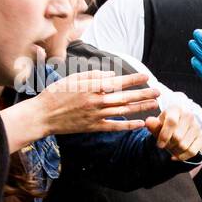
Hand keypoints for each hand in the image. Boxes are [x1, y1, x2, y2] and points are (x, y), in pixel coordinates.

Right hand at [35, 71, 160, 135]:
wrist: (43, 115)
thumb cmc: (56, 94)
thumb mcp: (73, 78)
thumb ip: (93, 75)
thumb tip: (111, 74)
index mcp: (92, 87)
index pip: (119, 82)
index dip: (134, 79)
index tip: (146, 76)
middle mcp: (97, 101)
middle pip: (126, 97)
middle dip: (144, 94)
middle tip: (158, 91)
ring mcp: (96, 115)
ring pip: (123, 111)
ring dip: (141, 108)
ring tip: (154, 104)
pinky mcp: (93, 127)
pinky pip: (115, 126)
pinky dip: (128, 125)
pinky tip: (139, 123)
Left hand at [144, 100, 201, 161]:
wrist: (178, 125)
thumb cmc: (165, 125)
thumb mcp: (157, 124)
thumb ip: (153, 124)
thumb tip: (148, 122)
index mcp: (176, 109)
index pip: (172, 122)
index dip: (164, 135)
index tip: (159, 144)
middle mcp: (189, 115)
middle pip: (178, 137)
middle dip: (168, 145)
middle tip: (165, 145)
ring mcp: (197, 126)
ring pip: (184, 145)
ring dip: (175, 151)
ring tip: (171, 148)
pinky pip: (192, 151)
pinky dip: (182, 157)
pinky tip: (176, 156)